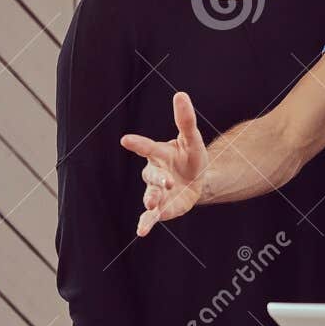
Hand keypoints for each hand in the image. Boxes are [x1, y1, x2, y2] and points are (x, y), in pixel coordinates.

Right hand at [121, 91, 206, 235]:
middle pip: (151, 175)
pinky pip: (151, 216)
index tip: (126, 140)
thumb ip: (185, 120)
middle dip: (156, 179)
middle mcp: (154, 173)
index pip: (148, 147)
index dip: (138, 144)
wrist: (198, 180)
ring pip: (150, 195)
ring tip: (152, 205)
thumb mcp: (193, 139)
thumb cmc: (191, 157)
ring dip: (151, 200)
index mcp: (159, 153)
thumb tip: (181, 94)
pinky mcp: (162, 208)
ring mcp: (157, 191)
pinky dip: (146, 223)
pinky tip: (141, 231)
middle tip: (164, 182)